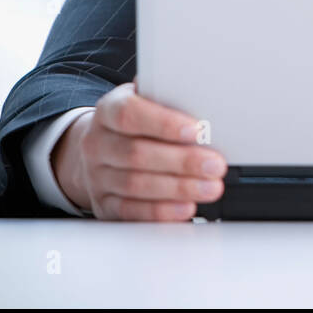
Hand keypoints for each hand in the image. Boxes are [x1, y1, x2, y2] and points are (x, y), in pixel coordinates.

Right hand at [51, 80, 226, 220]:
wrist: (99, 147)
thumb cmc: (135, 122)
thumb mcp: (147, 101)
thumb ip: (169, 101)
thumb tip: (205, 107)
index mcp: (107, 110)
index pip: (128, 113)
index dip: (163, 123)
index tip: (196, 131)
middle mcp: (97, 143)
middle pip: (136, 153)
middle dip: (182, 161)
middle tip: (215, 165)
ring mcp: (97, 176)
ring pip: (135, 185)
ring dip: (178, 188)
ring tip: (210, 187)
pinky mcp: (103, 204)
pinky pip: (130, 211)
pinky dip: (161, 211)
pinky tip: (185, 207)